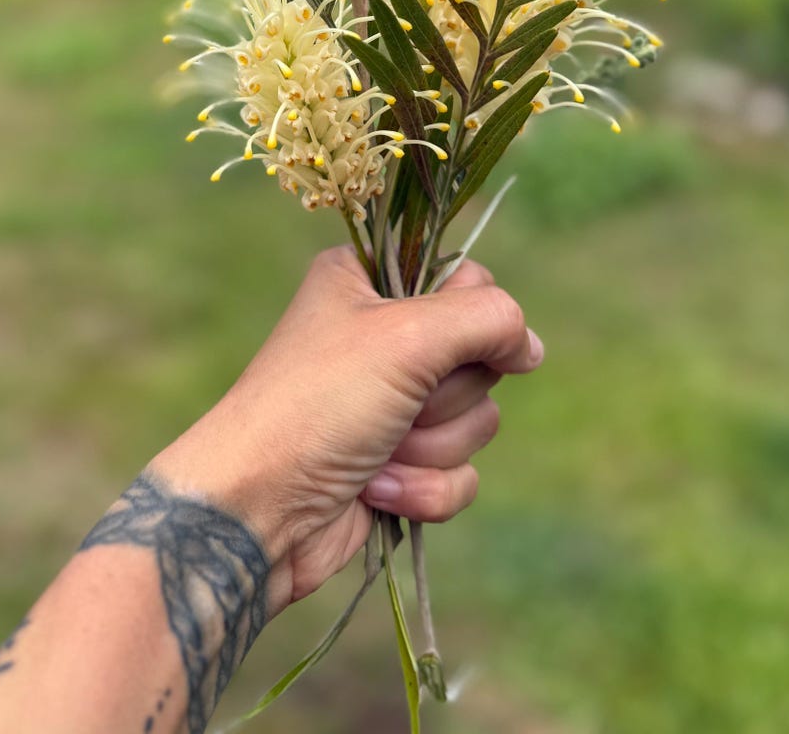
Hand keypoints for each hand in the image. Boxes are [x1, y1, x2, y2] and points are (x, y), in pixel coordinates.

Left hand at [151, 244, 543, 614]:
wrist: (257, 510)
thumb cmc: (319, 404)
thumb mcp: (408, 336)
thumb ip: (487, 320)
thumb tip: (531, 346)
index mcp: (368, 281)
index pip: (467, 278)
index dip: (470, 318)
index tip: (440, 342)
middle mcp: (382, 336)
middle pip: (478, 355)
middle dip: (445, 396)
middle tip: (396, 404)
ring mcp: (391, 403)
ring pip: (476, 419)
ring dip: (432, 447)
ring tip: (377, 453)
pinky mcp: (398, 465)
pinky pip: (459, 473)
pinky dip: (425, 489)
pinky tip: (376, 492)